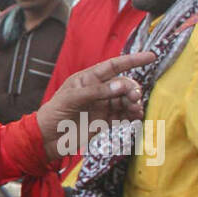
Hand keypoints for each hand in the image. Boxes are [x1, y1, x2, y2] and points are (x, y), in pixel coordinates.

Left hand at [36, 52, 155, 161]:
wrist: (46, 139)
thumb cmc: (53, 114)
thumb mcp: (71, 98)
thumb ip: (96, 92)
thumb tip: (120, 85)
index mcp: (88, 79)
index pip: (114, 66)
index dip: (132, 60)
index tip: (151, 57)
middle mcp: (98, 91)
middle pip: (123, 85)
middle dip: (132, 89)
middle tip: (134, 97)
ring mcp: (102, 106)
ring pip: (125, 100)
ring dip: (134, 103)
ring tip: (136, 109)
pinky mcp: (105, 121)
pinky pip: (123, 115)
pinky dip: (132, 115)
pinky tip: (136, 117)